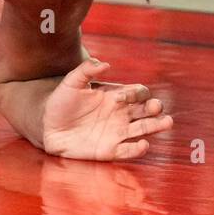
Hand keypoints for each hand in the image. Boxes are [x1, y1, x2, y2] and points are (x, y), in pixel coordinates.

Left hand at [41, 58, 172, 160]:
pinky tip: (143, 144)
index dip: (136, 93)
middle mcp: (121, 114)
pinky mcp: (110, 150)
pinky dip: (139, 149)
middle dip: (155, 108)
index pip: (138, 93)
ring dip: (157, 126)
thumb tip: (104, 63)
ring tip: (166, 122)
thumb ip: (86, 70)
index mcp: (116, 97)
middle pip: (148, 110)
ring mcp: (117, 132)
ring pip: (145, 129)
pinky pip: (129, 151)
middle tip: (156, 107)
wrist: (47, 126)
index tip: (122, 97)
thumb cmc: (60, 103)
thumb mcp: (71, 83)